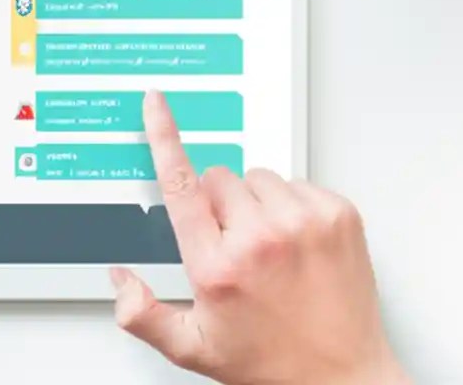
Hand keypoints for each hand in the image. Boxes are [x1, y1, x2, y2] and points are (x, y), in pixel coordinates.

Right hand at [111, 91, 409, 384]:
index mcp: (217, 267)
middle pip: (218, 179)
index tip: (155, 104)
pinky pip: (298, 183)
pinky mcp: (338, 215)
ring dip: (257, 203)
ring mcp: (304, 223)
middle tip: (234, 248)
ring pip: (258, 177)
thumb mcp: (193, 348)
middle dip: (218, 205)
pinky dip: (293, 206)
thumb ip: (143, 315)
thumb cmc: (272, 363)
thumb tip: (120, 281)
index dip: (163, 137)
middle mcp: (260, 239)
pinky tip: (296, 244)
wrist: (343, 377)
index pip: (180, 185)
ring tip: (269, 249)